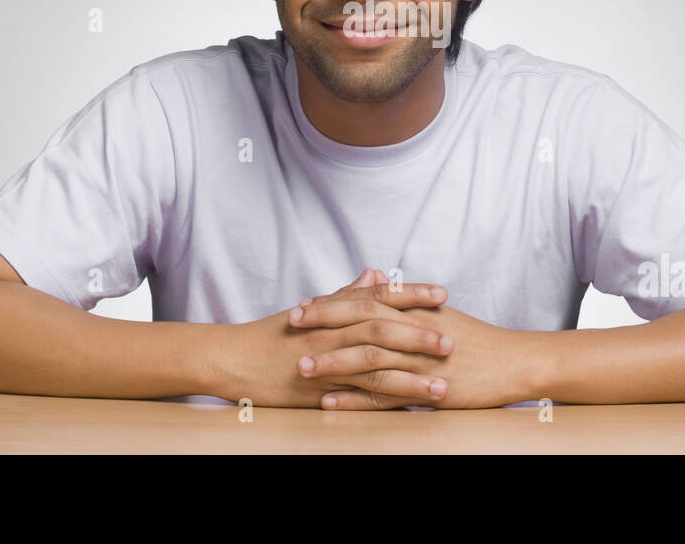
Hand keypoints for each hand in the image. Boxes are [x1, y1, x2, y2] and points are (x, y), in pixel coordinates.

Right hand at [214, 269, 453, 408]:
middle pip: (382, 330)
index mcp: (332, 311)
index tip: (443, 294)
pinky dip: (384, 402)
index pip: (379, 297)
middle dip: (420, 335)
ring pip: (374, 367)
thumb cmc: (272, 334)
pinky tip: (409, 408)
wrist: (232, 358)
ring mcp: (325, 364)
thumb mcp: (311, 309)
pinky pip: (356, 398)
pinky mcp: (319, 392)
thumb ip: (346, 293)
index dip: (412, 295)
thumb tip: (376, 275)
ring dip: (412, 376)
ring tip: (443, 383)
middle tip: (452, 340)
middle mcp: (331, 334)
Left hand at [293, 297, 535, 409]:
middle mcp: (414, 331)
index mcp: (414, 310)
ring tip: (300, 367)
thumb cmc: (475, 338)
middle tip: (290, 326)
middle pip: (360, 322)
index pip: (365, 300)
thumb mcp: (437, 313)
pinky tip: (329, 401)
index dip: (331, 302)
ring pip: (368, 359)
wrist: (513, 361)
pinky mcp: (428, 389)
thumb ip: (402, 299)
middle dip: (323, 324)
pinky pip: (384, 395)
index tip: (301, 305)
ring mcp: (420, 361)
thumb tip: (373, 281)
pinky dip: (355, 399)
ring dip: (332, 363)